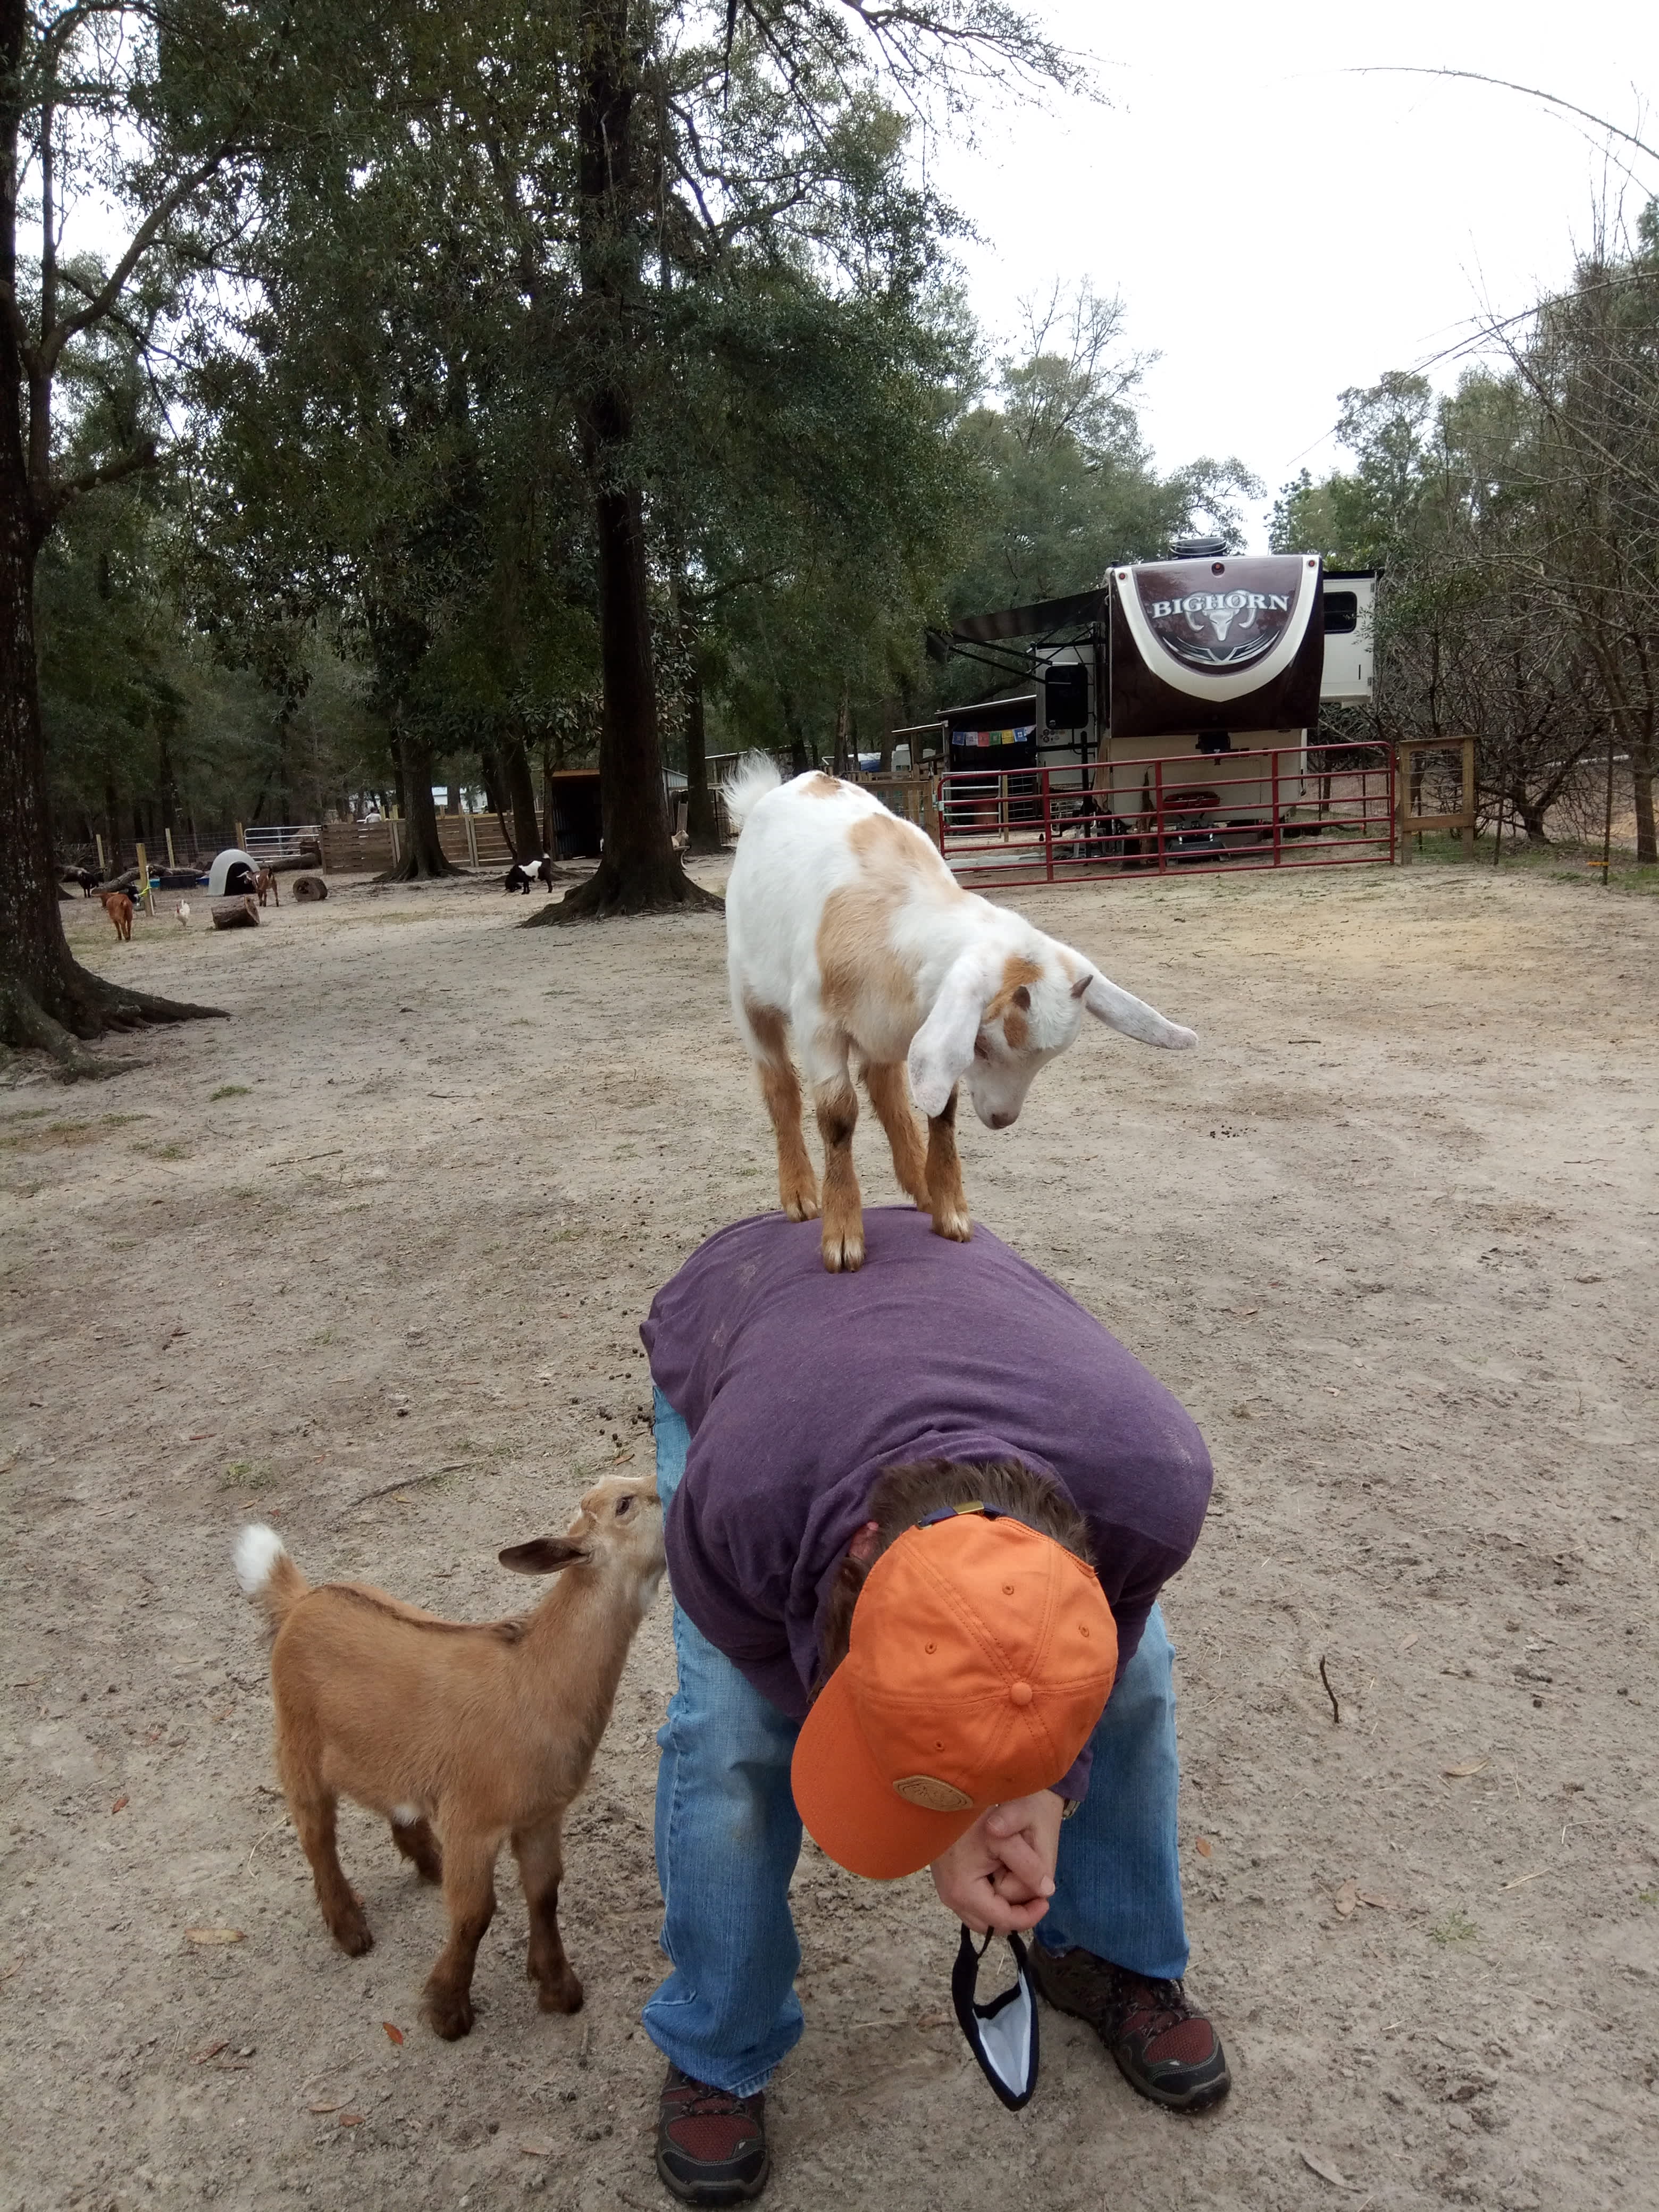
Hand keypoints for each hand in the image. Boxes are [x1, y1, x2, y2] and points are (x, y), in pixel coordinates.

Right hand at [929, 1790, 1064, 1935]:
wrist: (946, 1794)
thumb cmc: (974, 1816)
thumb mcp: (1008, 1839)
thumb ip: (1029, 1867)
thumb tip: (1047, 1891)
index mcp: (964, 1892)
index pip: (1003, 1921)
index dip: (1029, 1915)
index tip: (1047, 1900)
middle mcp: (950, 1898)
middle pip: (992, 1924)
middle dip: (1016, 1913)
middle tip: (1034, 1892)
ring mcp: (945, 1891)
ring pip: (982, 1916)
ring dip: (1004, 1906)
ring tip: (1020, 1882)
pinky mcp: (946, 1882)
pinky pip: (973, 1903)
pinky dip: (992, 1897)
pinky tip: (1002, 1875)